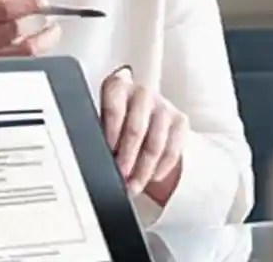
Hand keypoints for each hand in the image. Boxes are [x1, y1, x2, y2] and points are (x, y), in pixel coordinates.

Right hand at [0, 0, 60, 59]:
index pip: (2, 9)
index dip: (27, 4)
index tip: (40, 1)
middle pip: (15, 30)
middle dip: (38, 22)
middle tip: (50, 19)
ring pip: (23, 51)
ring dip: (43, 40)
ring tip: (51, 34)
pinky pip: (22, 66)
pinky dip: (35, 56)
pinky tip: (38, 51)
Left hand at [100, 66, 187, 201]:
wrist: (144, 117)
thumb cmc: (118, 122)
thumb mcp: (103, 121)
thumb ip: (99, 133)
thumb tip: (92, 158)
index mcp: (118, 86)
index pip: (114, 108)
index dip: (110, 134)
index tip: (107, 156)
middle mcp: (142, 92)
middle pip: (136, 128)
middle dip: (127, 158)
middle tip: (120, 178)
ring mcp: (163, 105)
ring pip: (155, 143)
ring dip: (143, 170)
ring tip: (133, 186)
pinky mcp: (180, 121)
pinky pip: (172, 150)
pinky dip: (161, 168)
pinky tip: (151, 178)